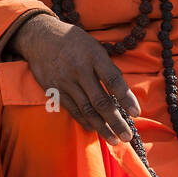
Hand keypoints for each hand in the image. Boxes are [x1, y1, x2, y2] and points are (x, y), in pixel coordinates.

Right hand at [11, 14, 141, 144]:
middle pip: (100, 101)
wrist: (42, 37)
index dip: (126, 97)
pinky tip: (95, 130)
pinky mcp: (55, 90)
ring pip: (86, 110)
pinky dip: (84, 121)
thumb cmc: (75, 42)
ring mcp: (66, 82)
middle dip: (115, 121)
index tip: (136, 113)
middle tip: (127, 136)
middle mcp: (80, 70)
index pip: (113, 80)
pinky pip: (73, 110)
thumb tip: (123, 93)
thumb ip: (107, 68)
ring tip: (114, 139)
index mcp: (94, 56)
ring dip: (102, 127)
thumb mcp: (94, 47)